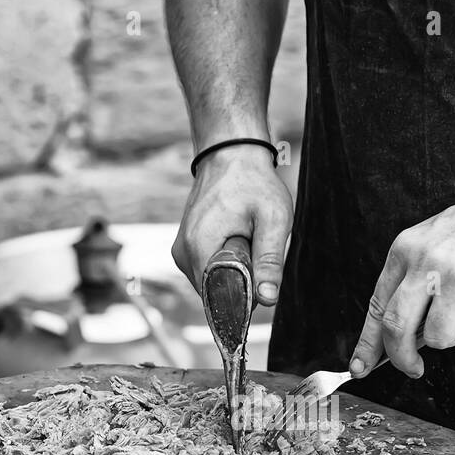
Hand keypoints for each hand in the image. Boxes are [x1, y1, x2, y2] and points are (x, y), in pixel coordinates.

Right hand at [172, 144, 293, 304]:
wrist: (232, 155)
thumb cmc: (254, 183)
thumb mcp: (273, 220)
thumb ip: (270, 260)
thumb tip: (267, 299)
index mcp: (198, 249)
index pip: (219, 299)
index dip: (245, 298)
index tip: (261, 278)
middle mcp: (183, 254)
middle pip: (216, 293)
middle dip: (241, 283)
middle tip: (257, 250)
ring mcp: (181, 252)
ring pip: (212, 284)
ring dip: (234, 274)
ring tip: (246, 241)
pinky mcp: (185, 249)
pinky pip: (208, 271)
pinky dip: (226, 265)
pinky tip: (237, 241)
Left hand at [350, 183, 454, 377]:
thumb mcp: (434, 241)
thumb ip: (413, 280)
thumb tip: (399, 332)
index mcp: (406, 250)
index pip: (377, 305)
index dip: (367, 343)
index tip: (359, 368)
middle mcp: (426, 263)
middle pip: (396, 327)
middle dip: (402, 358)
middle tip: (413, 368)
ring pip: (438, 338)